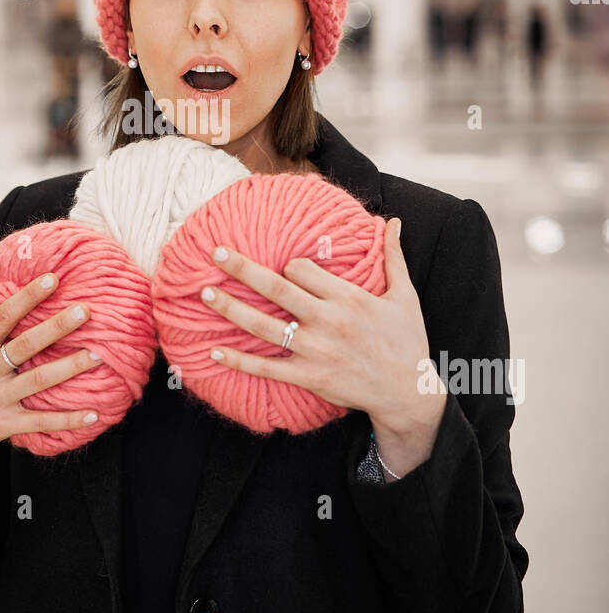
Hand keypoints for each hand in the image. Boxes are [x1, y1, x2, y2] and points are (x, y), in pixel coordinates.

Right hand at [0, 272, 102, 484]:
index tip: (52, 279)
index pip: (2, 316)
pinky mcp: (2, 425)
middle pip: (27, 344)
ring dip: (70, 367)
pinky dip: (67, 419)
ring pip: (39, 380)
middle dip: (57, 326)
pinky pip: (40, 421)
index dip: (27, 296)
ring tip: (97, 355)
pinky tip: (93, 412)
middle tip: (85, 310)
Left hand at [199, 218, 445, 460]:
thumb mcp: (405, 296)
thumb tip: (391, 220)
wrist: (408, 392)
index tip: (286, 268)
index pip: (303, 269)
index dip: (289, 265)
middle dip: (243, 268)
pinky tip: (214, 350)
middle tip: (216, 252)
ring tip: (204, 293)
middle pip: (276, 288)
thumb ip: (393, 256)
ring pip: (263, 325)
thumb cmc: (407, 340)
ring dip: (230, 309)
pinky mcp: (308, 377)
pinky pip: (266, 367)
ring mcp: (315, 350)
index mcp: (348, 297)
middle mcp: (328, 320)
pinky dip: (238, 360)